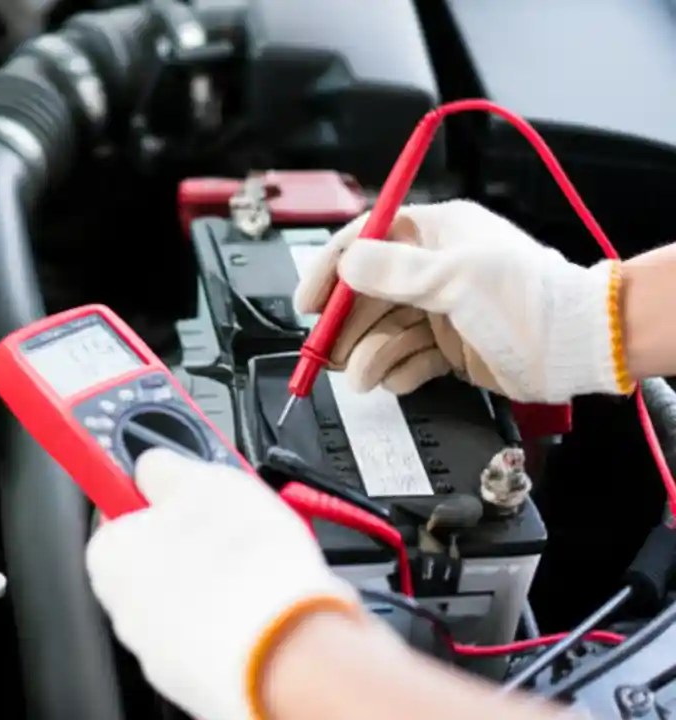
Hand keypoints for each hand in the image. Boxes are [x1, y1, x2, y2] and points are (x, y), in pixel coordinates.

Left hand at [86, 449, 361, 719]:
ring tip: (262, 560)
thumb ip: (165, 468)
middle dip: (193, 535)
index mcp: (109, 554)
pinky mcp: (201, 673)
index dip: (154, 494)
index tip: (180, 484)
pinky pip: (218, 629)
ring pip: (190, 593)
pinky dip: (239, 614)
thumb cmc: (239, 565)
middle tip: (233, 518)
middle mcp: (124, 606)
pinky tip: (269, 598)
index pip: (117, 511)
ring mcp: (160, 645)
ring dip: (221, 575)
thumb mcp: (200, 478)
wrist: (285, 650)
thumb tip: (153, 464)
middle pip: (155, 554)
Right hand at [293, 200, 631, 402]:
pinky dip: (399, 370)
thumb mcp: (455, 278)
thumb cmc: (525, 300)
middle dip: (346, 326)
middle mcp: (433, 269)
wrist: (576, 348)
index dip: (331, 270)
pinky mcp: (448, 346)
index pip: (365, 241)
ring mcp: (440, 309)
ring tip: (366, 377)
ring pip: (383, 330)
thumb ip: (394, 273)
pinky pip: (407, 356)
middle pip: (367, 294)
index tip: (307, 303)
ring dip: (370, 355)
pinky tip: (399, 379)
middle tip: (326, 355)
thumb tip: (346, 263)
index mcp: (434, 234)